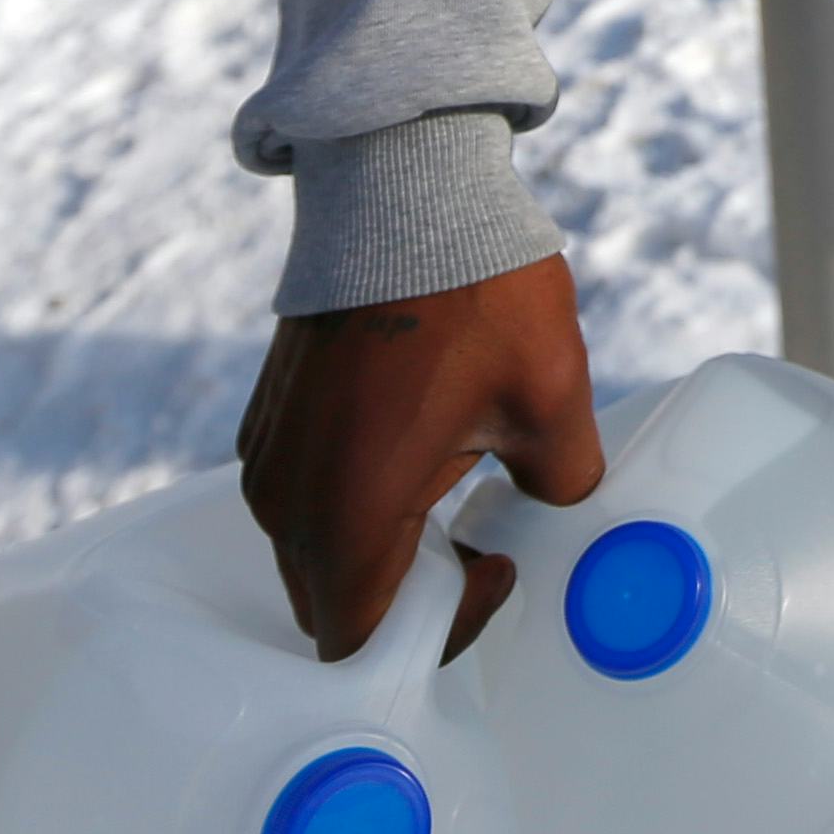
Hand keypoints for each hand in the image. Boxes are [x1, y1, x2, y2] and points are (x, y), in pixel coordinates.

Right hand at [234, 252, 604, 665]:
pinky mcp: (270, 418)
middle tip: (479, 541)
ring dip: (380, 548)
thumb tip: (562, 510)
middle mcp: (288, 501)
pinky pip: (304, 497)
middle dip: (408, 597)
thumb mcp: (550, 400)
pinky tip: (418, 447)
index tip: (491, 569)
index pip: (361, 644)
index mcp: (348, 517)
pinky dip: (353, 500)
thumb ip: (564, 486)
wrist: (402, 190)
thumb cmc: (475, 295)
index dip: (436, 634)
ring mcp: (270, 456)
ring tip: (455, 484)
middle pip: (335, 606)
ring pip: (316, 552)